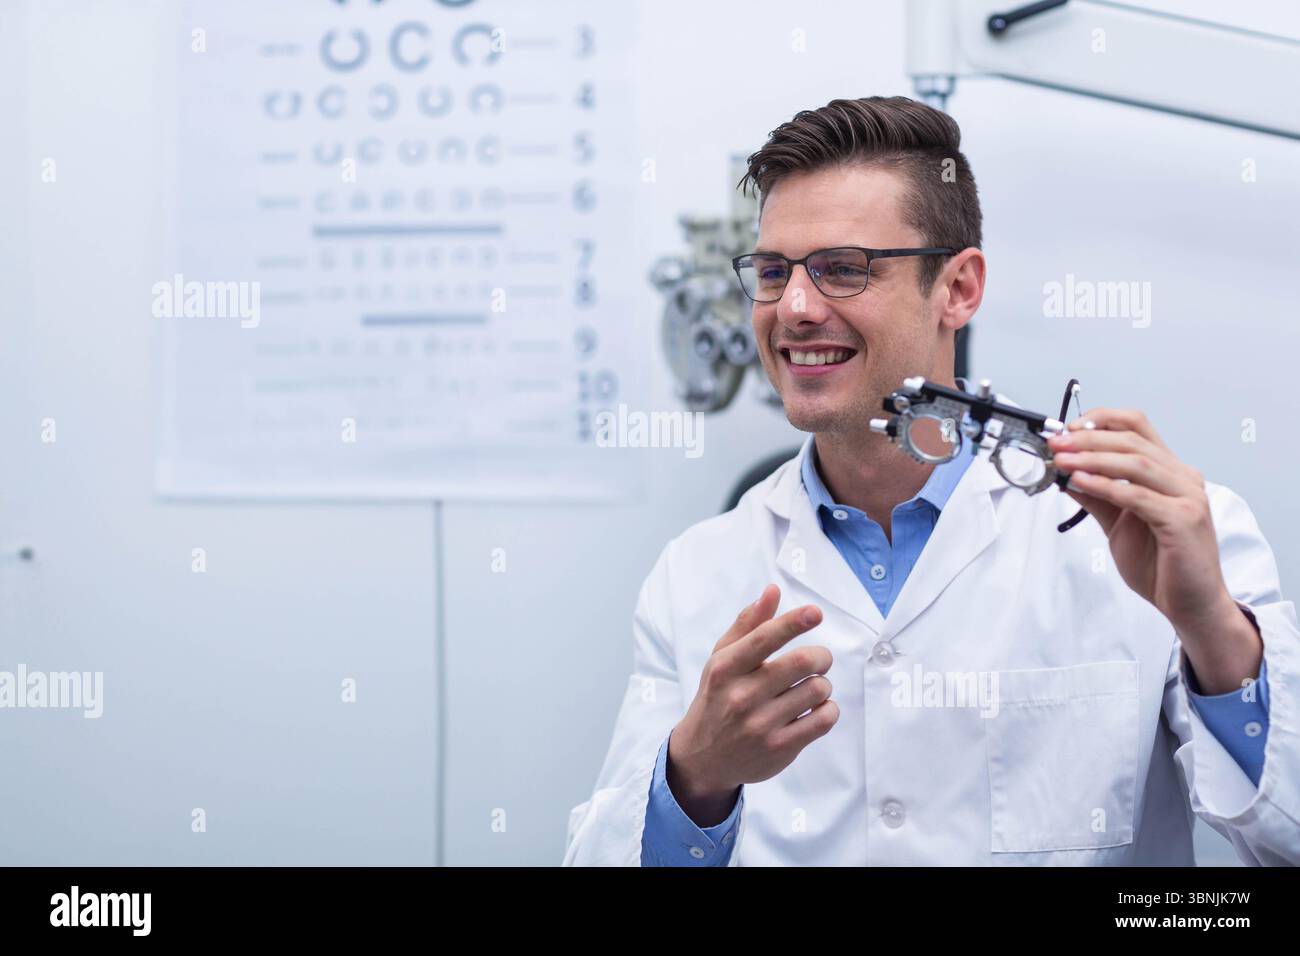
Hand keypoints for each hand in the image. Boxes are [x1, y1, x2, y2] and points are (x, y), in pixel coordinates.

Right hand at [668, 584, 837, 826]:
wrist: (703, 757)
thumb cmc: (718, 698)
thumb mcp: (722, 660)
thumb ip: (748, 624)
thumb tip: (772, 591)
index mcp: (725, 668)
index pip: (764, 638)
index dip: (793, 622)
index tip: (815, 612)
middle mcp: (741, 696)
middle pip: (803, 663)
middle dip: (821, 656)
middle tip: (819, 659)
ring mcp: (761, 725)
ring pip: (817, 690)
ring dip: (823, 684)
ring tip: (811, 686)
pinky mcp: (779, 749)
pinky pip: (823, 720)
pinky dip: (828, 709)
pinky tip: (815, 707)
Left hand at [1048, 408, 1261, 692]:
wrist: (1190, 603)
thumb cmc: (1163, 565)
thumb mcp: (1119, 524)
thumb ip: (1097, 498)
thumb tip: (1066, 474)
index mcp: (1170, 472)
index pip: (1137, 426)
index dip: (1100, 420)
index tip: (1066, 429)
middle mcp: (1183, 478)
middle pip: (1132, 441)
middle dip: (1086, 439)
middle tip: (1055, 444)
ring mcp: (1188, 497)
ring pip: (1135, 463)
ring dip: (1091, 458)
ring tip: (1061, 461)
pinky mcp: (1183, 519)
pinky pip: (1137, 496)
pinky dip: (1104, 485)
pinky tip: (1079, 483)